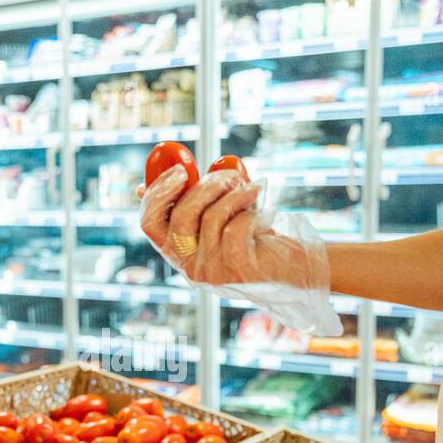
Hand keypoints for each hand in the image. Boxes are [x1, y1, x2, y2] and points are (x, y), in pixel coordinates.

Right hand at [139, 164, 266, 284]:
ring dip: (234, 195)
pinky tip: (263, 212)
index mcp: (179, 252)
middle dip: (205, 187)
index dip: (158, 193)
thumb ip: (196, 195)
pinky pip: (235, 228)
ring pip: (210, 218)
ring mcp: (212, 272)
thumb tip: (165, 172)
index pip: (150, 224)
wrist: (292, 263)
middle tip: (228, 175)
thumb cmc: (254, 234)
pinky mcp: (236, 270)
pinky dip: (251, 211)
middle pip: (179, 218)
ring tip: (252, 190)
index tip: (180, 170)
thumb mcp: (221, 211)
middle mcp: (190, 267)